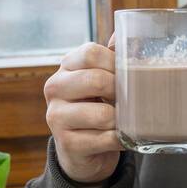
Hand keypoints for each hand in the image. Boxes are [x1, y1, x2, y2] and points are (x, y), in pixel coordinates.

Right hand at [43, 32, 120, 185]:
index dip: (117, 64)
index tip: (128, 76)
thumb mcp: (102, 80)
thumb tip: (130, 38)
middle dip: (122, 92)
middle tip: (131, 100)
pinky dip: (121, 139)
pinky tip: (122, 137)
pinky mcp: (67, 144)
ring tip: (126, 121)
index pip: (91, 53)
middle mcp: (55, 88)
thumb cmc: (96, 107)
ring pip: (103, 114)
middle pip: (96, 80)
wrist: (81, 150)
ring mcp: (57, 117)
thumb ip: (113, 59)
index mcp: (66, 67)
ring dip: (123, 120)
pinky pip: (106, 139)